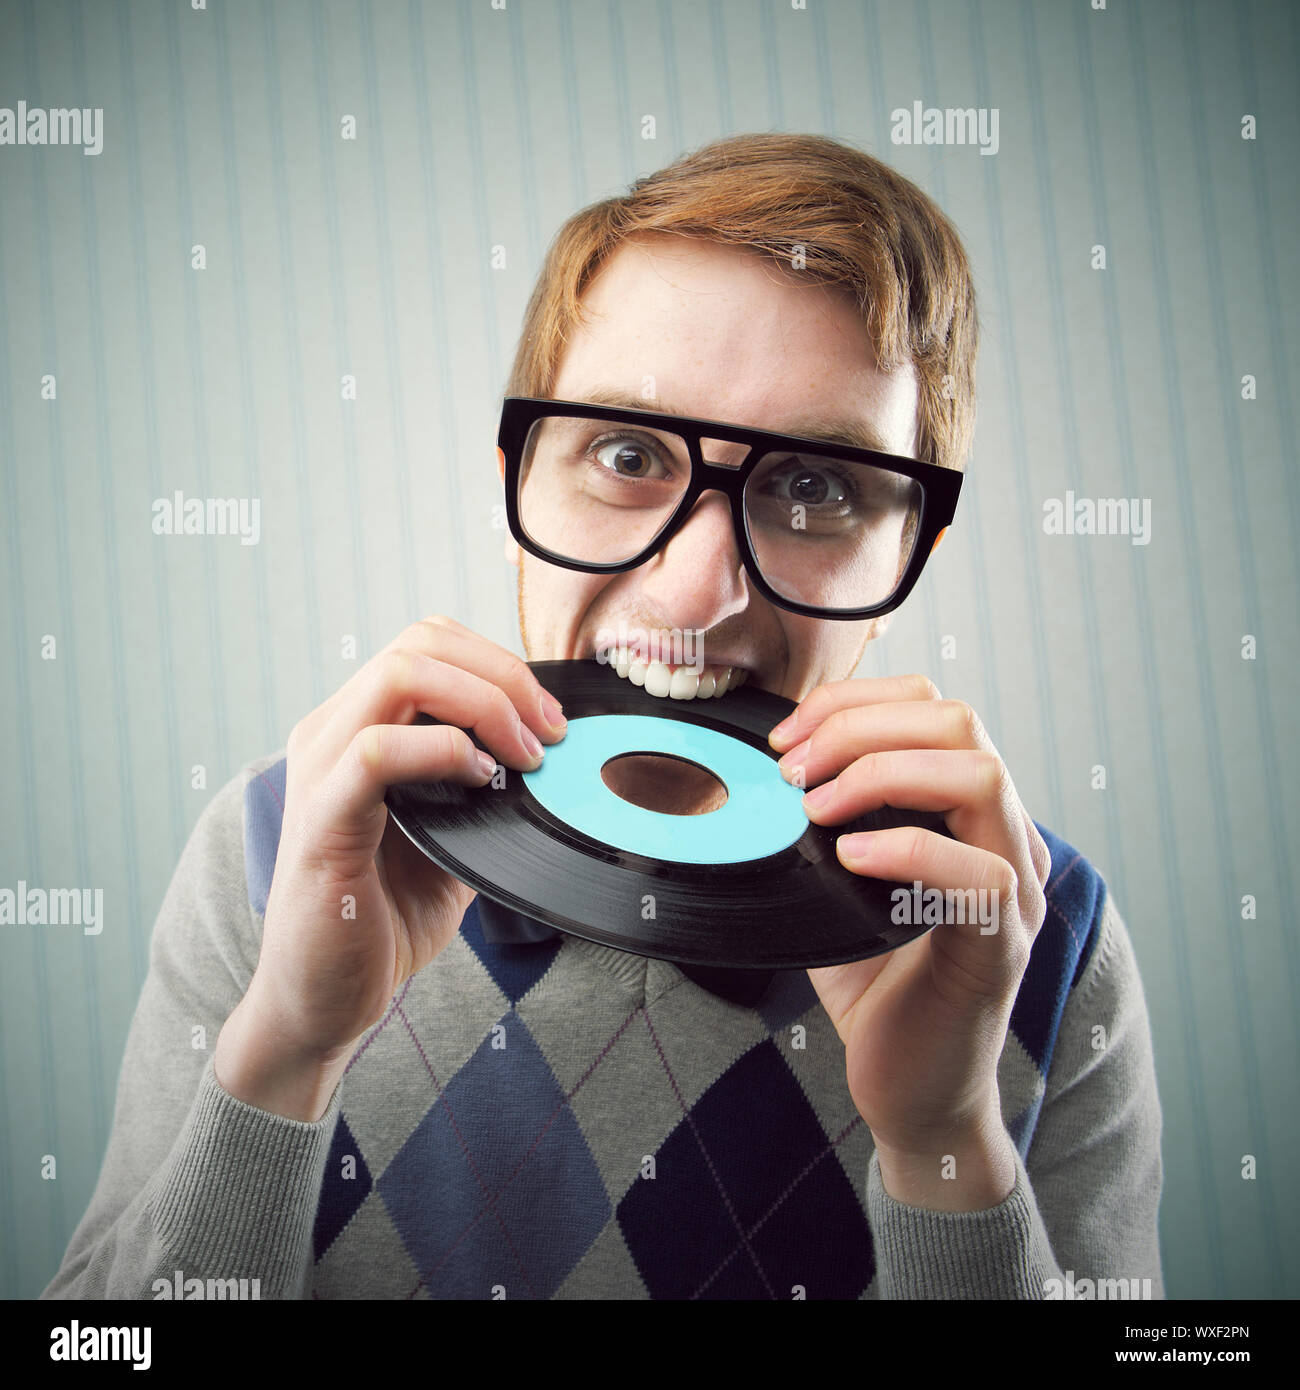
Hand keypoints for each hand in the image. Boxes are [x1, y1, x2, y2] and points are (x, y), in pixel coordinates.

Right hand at [214, 615, 566, 1118]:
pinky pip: (378, 750)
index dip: (500, 664)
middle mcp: (330, 732)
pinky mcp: (320, 819)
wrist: (326, 999)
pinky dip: (443, 751)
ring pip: (400, 675)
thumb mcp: (455, 835)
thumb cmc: (385, 917)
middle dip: (504, 675)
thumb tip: (552, 753)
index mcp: (357, 726)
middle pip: (420, 643)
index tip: (550, 719)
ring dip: (484, 704)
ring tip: (523, 755)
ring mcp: (319, 770)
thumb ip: (485, 785)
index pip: (429, 643)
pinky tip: (481, 782)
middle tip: (550, 733)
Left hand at [769, 674, 1051, 1209]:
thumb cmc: (876, 981)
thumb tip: (765, 766)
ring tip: (815, 807)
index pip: (933, 707)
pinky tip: (851, 858)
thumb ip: (825, 820)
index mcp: (969, 810)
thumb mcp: (838, 880)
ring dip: (883, 775)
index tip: (786, 736)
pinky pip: (983, 876)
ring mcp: (1015, 889)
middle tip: (792, 769)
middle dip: (859, 727)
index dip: (854, 702)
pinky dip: (910, 851)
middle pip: (959, 722)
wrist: (911, 1088)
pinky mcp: (1003, 946)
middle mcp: (1006, 836)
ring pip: (982, 777)